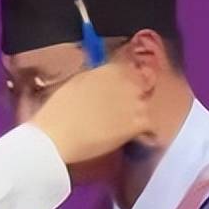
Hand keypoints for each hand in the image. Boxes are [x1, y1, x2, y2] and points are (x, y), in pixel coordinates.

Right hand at [31, 62, 151, 165]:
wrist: (58, 135)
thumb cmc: (59, 110)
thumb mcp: (76, 82)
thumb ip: (97, 77)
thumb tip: (105, 78)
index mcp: (112, 69)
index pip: (130, 69)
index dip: (126, 80)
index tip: (120, 90)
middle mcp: (128, 81)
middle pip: (142, 86)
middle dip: (134, 96)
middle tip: (121, 110)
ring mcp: (136, 102)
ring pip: (146, 106)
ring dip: (138, 115)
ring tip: (123, 126)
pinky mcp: (139, 124)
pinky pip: (150, 127)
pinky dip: (145, 133)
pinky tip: (135, 139)